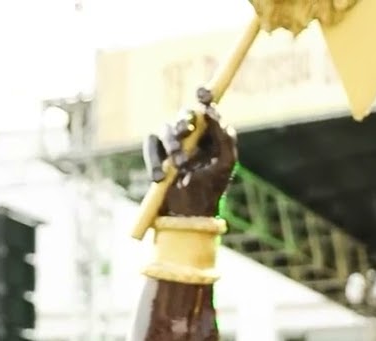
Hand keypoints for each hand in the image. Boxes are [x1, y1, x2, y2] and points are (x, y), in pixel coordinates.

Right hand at [143, 95, 237, 217]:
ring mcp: (171, 145)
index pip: (206, 109)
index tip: (202, 92)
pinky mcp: (156, 155)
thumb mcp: (226, 162)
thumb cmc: (212, 188)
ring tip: (180, 164)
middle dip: (185, 121)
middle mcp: (191, 136)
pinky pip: (150, 145)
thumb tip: (212, 111)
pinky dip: (154, 159)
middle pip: (184, 115)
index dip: (204, 97)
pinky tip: (162, 177)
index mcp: (210, 135)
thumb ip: (224, 136)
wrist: (190, 213)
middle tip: (187, 130)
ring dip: (173, 143)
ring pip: (166, 129)